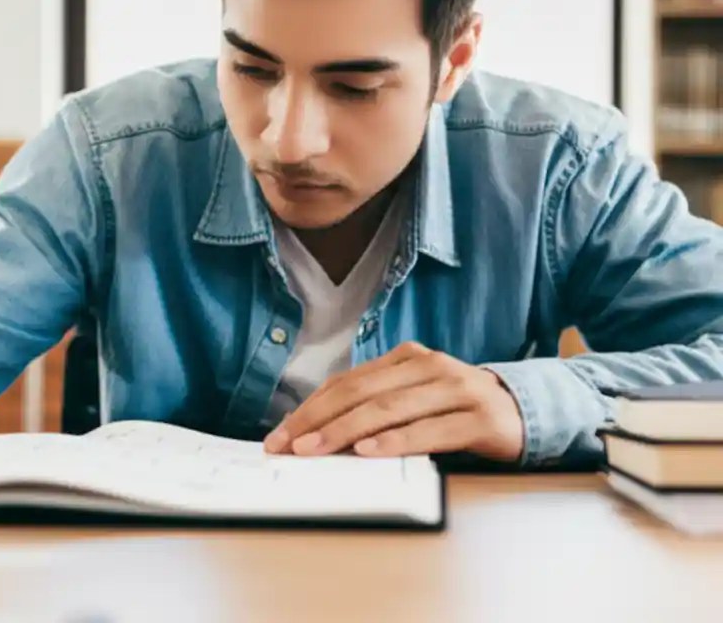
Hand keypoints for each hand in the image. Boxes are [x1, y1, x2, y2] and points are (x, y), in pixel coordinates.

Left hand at [263, 342, 524, 461]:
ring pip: (388, 409)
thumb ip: (376, 407)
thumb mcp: (415, 399)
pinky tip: (369, 451)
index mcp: (406, 359)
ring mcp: (456, 389)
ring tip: (314, 450)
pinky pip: (429, 431)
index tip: (279, 435)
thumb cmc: (458, 409)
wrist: (529, 410)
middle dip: (317, 421)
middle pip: (360, 393)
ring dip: (345, 431)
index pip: (346, 383)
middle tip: (287, 446)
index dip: (309, 408)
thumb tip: (317, 434)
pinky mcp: (480, 418)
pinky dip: (395, 441)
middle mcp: (428, 366)